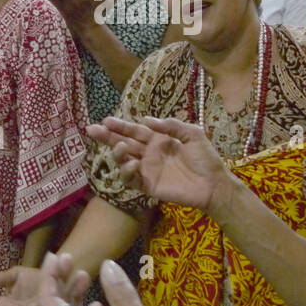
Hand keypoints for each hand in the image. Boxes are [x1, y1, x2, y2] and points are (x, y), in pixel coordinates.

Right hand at [86, 116, 229, 210]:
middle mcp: (149, 153)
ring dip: (117, 153)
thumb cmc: (205, 158)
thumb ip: (172, 125)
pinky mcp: (148, 186)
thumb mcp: (193, 134)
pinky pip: (132, 179)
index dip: (120, 125)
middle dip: (107, 136)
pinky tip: (132, 164)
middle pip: (123, 143)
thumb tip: (147, 120)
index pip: (134, 130)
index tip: (106, 120)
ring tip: (121, 147)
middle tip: (92, 129)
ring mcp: (147, 170)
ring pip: (124, 160)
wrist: (213, 184)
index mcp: (158, 139)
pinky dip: (128, 172)